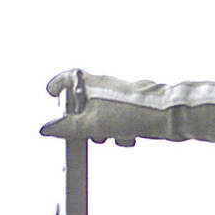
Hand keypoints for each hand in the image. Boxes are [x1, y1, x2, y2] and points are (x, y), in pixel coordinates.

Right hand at [41, 69, 168, 144]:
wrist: (167, 116)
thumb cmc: (131, 112)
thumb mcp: (92, 124)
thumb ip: (68, 128)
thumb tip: (46, 129)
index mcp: (93, 83)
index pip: (68, 77)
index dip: (57, 84)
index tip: (50, 94)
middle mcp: (107, 87)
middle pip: (85, 103)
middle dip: (83, 122)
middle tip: (85, 132)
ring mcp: (121, 98)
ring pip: (103, 116)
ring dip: (104, 131)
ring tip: (111, 137)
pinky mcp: (135, 109)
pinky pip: (121, 123)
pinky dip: (122, 133)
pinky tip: (129, 138)